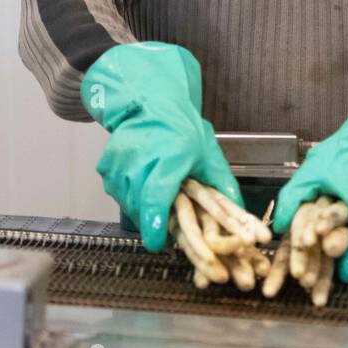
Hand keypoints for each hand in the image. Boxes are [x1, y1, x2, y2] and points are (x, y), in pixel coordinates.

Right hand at [81, 42, 244, 250]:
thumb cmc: (183, 129)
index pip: (157, 195)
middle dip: (153, 221)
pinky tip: (142, 189)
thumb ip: (222, 186)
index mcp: (170, 155)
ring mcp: (119, 162)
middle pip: (140, 205)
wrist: (150, 104)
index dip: (156, 222)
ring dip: (142, 210)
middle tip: (166, 223)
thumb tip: (240, 216)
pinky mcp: (106, 165)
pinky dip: (130, 198)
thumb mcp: (209, 155)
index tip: (157, 242)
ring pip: (127, 202)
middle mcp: (140, 158)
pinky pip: (117, 193)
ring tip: (156, 201)